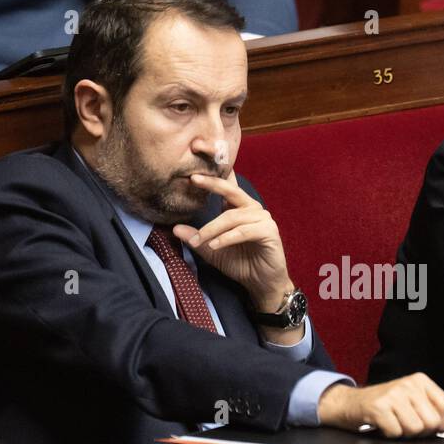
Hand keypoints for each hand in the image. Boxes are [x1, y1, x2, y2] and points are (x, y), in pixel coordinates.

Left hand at [172, 170, 292, 311]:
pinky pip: (244, 231)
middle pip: (231, 191)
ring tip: (198, 240)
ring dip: (212, 229)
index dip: (214, 172)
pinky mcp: (269, 232)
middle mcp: (252, 208)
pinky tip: (215, 245)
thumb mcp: (212, 250)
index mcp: (239, 207)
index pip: (227, 185)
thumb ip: (197, 238)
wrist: (261, 284)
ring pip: (232, 217)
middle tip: (193, 179)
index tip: (195, 159)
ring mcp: (263, 219)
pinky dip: (227, 238)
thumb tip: (174, 228)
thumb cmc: (240, 264)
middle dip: (212, 183)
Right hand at [317, 374, 443, 437]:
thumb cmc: (383, 404)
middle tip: (407, 426)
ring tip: (394, 424)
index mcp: (420, 380)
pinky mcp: (378, 407)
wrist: (350, 402)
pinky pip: (396, 433)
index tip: (434, 428)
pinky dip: (389, 435)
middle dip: (421, 431)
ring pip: (415, 429)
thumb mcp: (409, 398)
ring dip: (404, 433)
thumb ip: (429, 407)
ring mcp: (393, 395)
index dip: (442, 423)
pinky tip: (383, 425)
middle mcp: (408, 384)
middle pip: (431, 421)